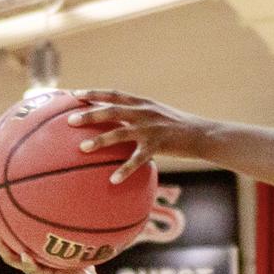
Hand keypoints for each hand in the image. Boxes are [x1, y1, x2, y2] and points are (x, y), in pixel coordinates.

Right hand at [0, 226, 104, 273]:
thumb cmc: (77, 263)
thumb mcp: (69, 241)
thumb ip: (64, 226)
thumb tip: (65, 200)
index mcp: (29, 251)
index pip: (9, 235)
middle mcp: (28, 260)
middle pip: (3, 244)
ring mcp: (35, 270)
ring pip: (12, 258)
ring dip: (1, 245)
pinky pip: (35, 270)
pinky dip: (29, 263)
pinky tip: (25, 254)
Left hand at [65, 90, 209, 184]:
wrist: (203, 134)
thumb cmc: (179, 127)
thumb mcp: (159, 114)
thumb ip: (140, 115)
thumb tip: (120, 122)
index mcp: (143, 103)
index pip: (114, 94)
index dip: (93, 93)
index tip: (74, 94)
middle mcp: (144, 112)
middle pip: (111, 110)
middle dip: (89, 113)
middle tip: (69, 120)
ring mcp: (150, 128)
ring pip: (119, 132)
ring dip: (99, 140)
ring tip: (82, 148)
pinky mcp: (158, 145)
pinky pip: (137, 159)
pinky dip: (125, 169)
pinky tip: (113, 180)